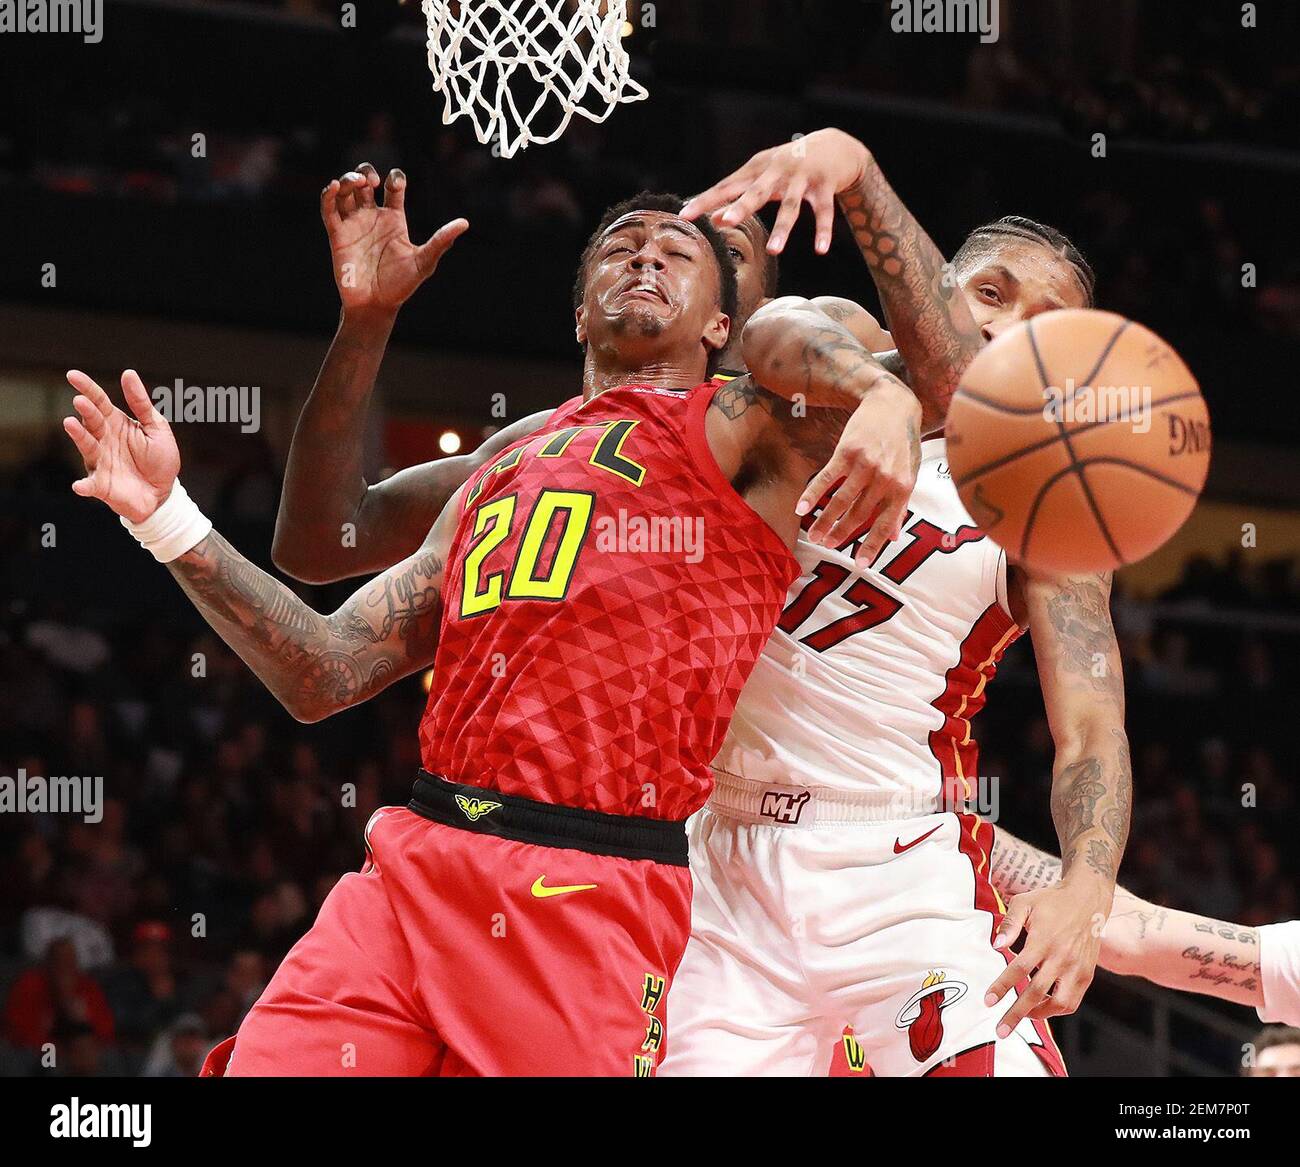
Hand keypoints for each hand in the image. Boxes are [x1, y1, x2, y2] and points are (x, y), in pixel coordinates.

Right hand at [63, 369, 179, 522]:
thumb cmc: (158, 459)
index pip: (99, 402)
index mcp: (116, 424)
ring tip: (70, 423)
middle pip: (91, 421)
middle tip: (81, 401)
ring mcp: (100, 462)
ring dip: (79, 436)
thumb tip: (128, 373)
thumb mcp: (156, 427)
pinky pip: (90, 485)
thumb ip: (141, 403)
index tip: (73, 375)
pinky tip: (80, 485)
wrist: (163, 493)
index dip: (87, 388)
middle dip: (86, 411)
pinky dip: (84, 486)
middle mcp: (103, 440)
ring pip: (87, 447)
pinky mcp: (102, 485)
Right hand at [322, 163, 467, 316]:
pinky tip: (335, 187)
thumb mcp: (424, 262)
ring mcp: (354, 224)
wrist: (376, 305)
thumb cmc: (401, 286)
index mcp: (394, 219)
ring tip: (357, 182)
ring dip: (349, 179)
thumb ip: (441, 241)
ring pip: (347, 191)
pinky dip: (329, 194)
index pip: (393, 187)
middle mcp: (373, 217)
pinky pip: (329, 208)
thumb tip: (464, 223)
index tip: (395, 183)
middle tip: (371, 181)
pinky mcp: (337, 234)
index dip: (395, 178)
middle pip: (365, 182)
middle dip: (366, 172)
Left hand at [681, 128, 870, 254]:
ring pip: (791, 205)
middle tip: (727, 222)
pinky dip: (823, 230)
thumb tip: (716, 219)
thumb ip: (741, 196)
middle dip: (742, 206)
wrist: (834, 146)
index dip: (706, 200)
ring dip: (783, 228)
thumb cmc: (789, 165)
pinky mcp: (824, 185)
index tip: (685, 215)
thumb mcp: (763, 177)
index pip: (727, 186)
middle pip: (757, 191)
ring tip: (774, 251)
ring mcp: (802, 177)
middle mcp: (777, 171)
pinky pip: (824, 211)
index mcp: (757, 169)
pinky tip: (820, 250)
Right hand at [797, 382, 920, 567]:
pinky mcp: (846, 452)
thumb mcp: (911, 471)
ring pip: (840, 501)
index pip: (886, 523)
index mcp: (903, 486)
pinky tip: (801, 509)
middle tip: (826, 546)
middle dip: (841, 534)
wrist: (892, 403)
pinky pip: (826, 479)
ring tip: (813, 535)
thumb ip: (901, 504)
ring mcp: (865, 465)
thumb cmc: (903, 440)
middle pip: (858, 514)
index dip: (872, 545)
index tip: (859, 564)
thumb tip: (895, 536)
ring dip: (824, 521)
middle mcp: (884, 478)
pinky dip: (812, 495)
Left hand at [984, 875, 1113, 1037]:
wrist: (1087, 899)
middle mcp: (1061, 958)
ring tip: (1023, 1016)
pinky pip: (1073, 1001)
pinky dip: (1058, 1009)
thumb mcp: (1024, 903)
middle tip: (1001, 1029)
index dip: (1002, 987)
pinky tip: (1043, 1007)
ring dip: (1039, 1015)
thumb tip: (995, 945)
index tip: (988, 1000)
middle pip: (1036, 994)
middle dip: (1016, 1014)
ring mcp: (1077, 968)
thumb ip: (1009, 924)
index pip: (1019, 970)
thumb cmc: (1051, 901)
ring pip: (1059, 1003)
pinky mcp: (1087, 974)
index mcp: (1043, 940)